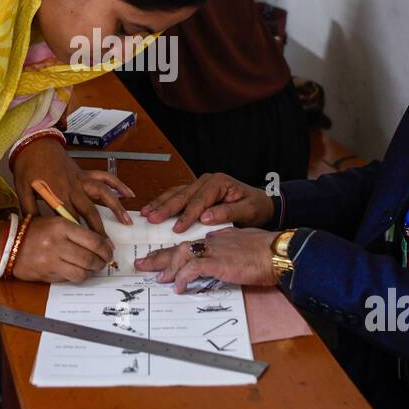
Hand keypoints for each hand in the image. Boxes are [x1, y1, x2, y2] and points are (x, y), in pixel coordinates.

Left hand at [11, 136, 133, 235]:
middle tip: (107, 247)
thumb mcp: (22, 190)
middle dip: (99, 230)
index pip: (70, 220)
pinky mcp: (85, 172)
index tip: (85, 251)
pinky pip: (104, 177)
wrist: (35, 143)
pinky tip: (129, 194)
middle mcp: (73, 188)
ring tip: (127, 222)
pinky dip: (118, 184)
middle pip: (90, 212)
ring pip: (103, 194)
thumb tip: (32, 228)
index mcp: (57, 195)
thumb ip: (29, 209)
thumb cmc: (28, 167)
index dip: (78, 235)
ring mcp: (82, 180)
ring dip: (116, 208)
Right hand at [11, 216, 113, 282]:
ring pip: (81, 273)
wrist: (7, 243)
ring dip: (90, 272)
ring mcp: (52, 261)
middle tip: (103, 262)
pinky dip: (77, 276)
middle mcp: (57, 244)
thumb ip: (76, 231)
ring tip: (91, 268)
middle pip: (90, 259)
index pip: (93, 240)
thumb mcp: (56, 222)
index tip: (109, 252)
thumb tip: (101, 243)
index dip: (105, 249)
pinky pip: (69, 279)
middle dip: (101, 263)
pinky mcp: (47, 275)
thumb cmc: (34, 230)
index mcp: (62, 227)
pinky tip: (77, 271)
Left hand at [135, 228, 278, 292]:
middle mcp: (213, 241)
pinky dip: (183, 277)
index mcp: (218, 238)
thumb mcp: (244, 241)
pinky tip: (178, 286)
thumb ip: (229, 243)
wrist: (278, 251)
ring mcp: (215, 251)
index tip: (160, 259)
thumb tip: (219, 246)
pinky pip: (193, 269)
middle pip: (180, 248)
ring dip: (168, 267)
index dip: (173, 252)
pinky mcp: (219, 262)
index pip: (190, 244)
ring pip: (182, 255)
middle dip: (159, 257)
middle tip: (142, 264)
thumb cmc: (267, 249)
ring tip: (159, 279)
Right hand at [141, 172, 272, 232]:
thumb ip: (227, 212)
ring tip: (146, 213)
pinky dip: (164, 201)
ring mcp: (200, 184)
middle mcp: (207, 180)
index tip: (177, 228)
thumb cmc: (255, 207)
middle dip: (166, 208)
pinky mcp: (196, 191)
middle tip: (152, 218)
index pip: (199, 200)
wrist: (261, 203)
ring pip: (176, 193)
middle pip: (183, 195)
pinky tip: (153, 208)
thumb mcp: (247, 210)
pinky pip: (177, 195)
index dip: (187, 215)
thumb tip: (206, 217)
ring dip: (160, 203)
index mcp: (219, 182)